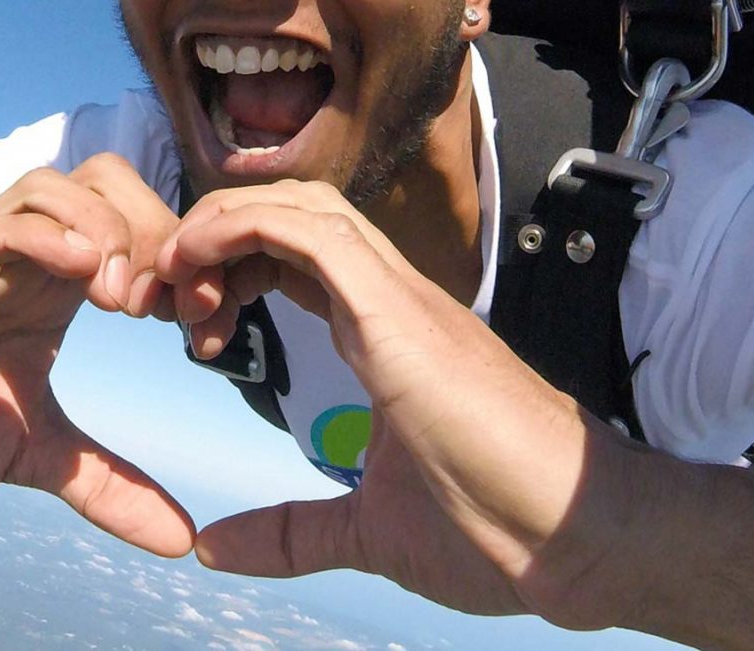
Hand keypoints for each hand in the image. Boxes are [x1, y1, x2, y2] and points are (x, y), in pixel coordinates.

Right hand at [0, 155, 194, 556]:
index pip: (139, 225)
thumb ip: (105, 486)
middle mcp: (23, 258)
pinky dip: (37, 236)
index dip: (184, 261)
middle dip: (153, 229)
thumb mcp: (30, 454)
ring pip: (51, 187)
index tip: (205, 322)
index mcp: (57, 285)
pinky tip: (77, 271)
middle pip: (109, 181)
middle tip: (166, 304)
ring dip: (101, 228)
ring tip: (119, 296)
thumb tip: (181, 541)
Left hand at [156, 181, 662, 626]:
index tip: (191, 324)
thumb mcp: (367, 533)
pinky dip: (243, 226)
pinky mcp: (401, 311)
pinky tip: (199, 260)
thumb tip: (215, 547)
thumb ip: (291, 533)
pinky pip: (309, 231)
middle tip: (169, 298)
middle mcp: (391, 299)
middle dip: (216, 239)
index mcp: (384, 333)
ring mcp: (400, 297)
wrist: (584, 541)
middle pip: (289, 214)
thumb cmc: (502, 531)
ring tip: (174, 275)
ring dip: (221, 226)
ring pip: (298, 205)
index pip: (295, 256)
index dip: (231, 267)